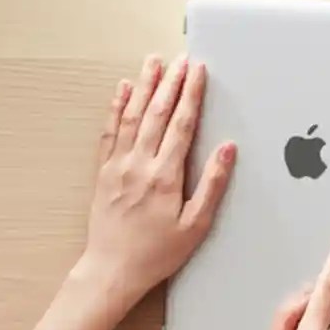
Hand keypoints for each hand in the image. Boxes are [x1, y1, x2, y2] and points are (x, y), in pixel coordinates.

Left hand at [76, 55, 236, 303]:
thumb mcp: (196, 225)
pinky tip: (121, 90)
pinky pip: (110, 131)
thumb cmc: (157, 253)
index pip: (181, 125)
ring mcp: (118, 165)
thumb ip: (212, 184)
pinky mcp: (103, 171)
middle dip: (171, 82)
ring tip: (153, 62)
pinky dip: (116, 107)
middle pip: (156, 113)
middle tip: (181, 58)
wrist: (111, 270)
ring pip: (132, 115)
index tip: (198, 71)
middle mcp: (139, 164)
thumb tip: (227, 149)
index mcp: (165, 176)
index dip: (191, 94)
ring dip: (143, 85)